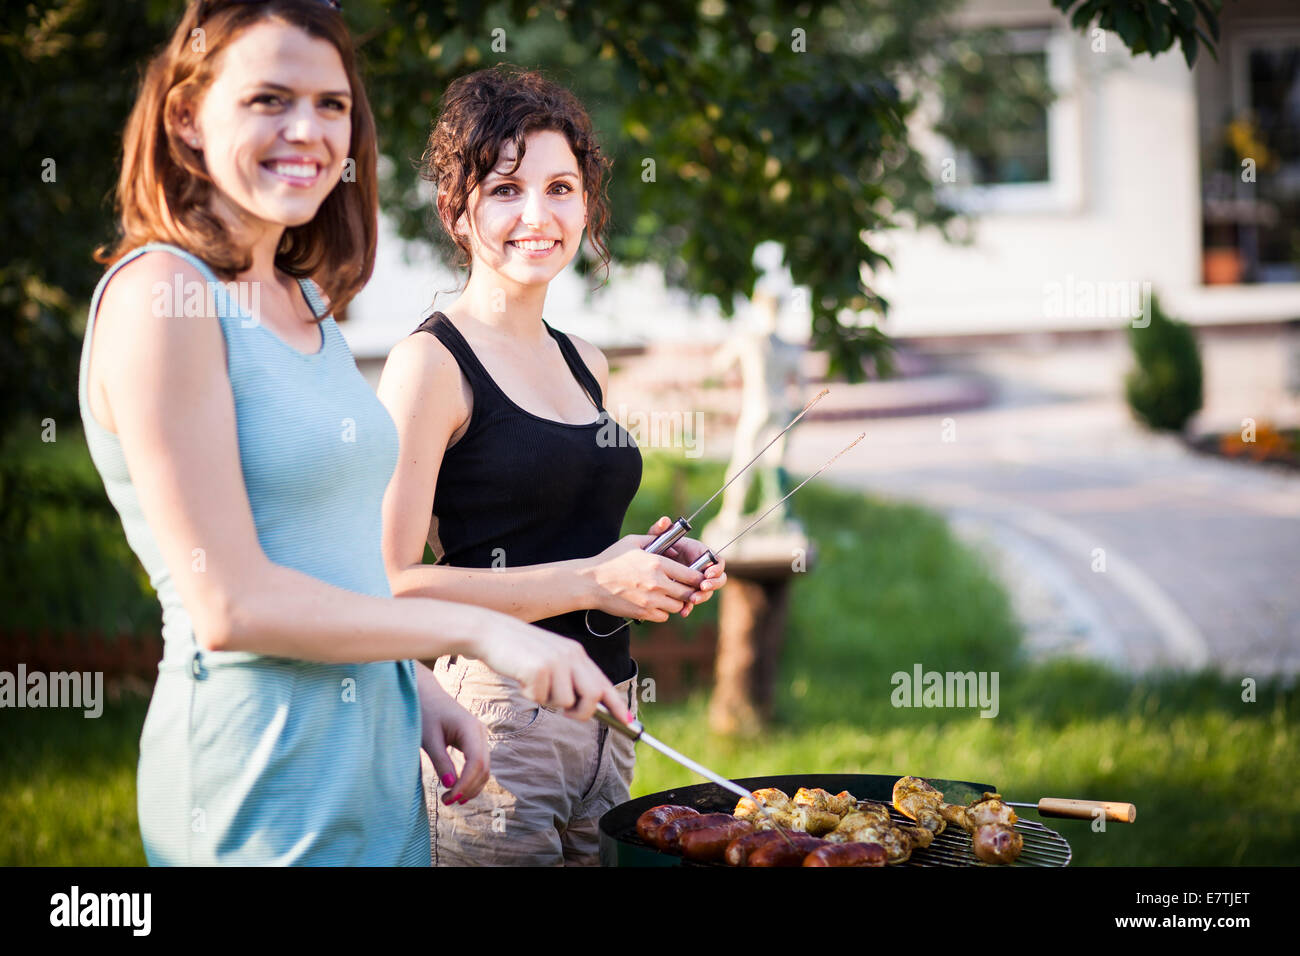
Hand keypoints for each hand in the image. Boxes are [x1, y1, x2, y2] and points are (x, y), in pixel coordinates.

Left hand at [421, 683, 488, 805]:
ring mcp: (480, 737)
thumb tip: (450, 786)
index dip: (466, 784)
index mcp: (470, 728)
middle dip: (468, 789)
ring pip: (484, 769)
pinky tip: (457, 790)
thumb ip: (441, 762)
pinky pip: (479, 765)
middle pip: (484, 768)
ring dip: (471, 787)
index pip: (476, 762)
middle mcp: (480, 733)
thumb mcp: (429, 739)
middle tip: (446, 802)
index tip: (450, 798)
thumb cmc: (425, 713)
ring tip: (449, 799)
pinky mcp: (475, 742)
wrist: (426, 694)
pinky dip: (470, 780)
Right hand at [472, 616, 628, 721]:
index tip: (628, 722)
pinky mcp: (539, 668)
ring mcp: (556, 661)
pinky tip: (522, 678)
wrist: (492, 632)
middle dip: (582, 713)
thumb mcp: (551, 659)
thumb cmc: (520, 651)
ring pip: (564, 702)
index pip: (604, 682)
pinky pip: (541, 698)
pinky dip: (530, 694)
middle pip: (593, 696)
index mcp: (577, 654)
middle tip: (566, 712)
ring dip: (547, 700)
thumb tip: (582, 707)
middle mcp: (571, 655)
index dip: (617, 705)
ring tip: (533, 683)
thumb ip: (569, 678)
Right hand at [583, 531, 707, 620]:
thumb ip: (654, 538)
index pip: (691, 575)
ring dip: (676, 601)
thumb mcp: (632, 542)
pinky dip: (663, 611)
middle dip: (689, 590)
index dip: (698, 577)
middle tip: (684, 587)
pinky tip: (656, 603)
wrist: (591, 583)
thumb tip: (670, 537)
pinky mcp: (643, 612)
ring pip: (678, 606)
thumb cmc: (611, 560)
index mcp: (658, 564)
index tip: (697, 577)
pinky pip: (664, 616)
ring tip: (668, 594)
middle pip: (688, 593)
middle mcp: (657, 583)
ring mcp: (651, 600)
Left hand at [646, 516, 727, 617]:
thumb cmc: (651, 549)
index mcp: (698, 553)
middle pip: (717, 578)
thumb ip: (659, 531)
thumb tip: (665, 520)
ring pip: (706, 592)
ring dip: (702, 597)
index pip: (716, 560)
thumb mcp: (653, 540)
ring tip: (692, 600)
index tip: (708, 573)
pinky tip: (683, 611)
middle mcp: (700, 568)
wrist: (639, 567)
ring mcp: (694, 582)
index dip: (716, 568)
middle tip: (702, 588)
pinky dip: (688, 607)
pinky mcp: (686, 593)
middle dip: (713, 584)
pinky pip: (692, 602)